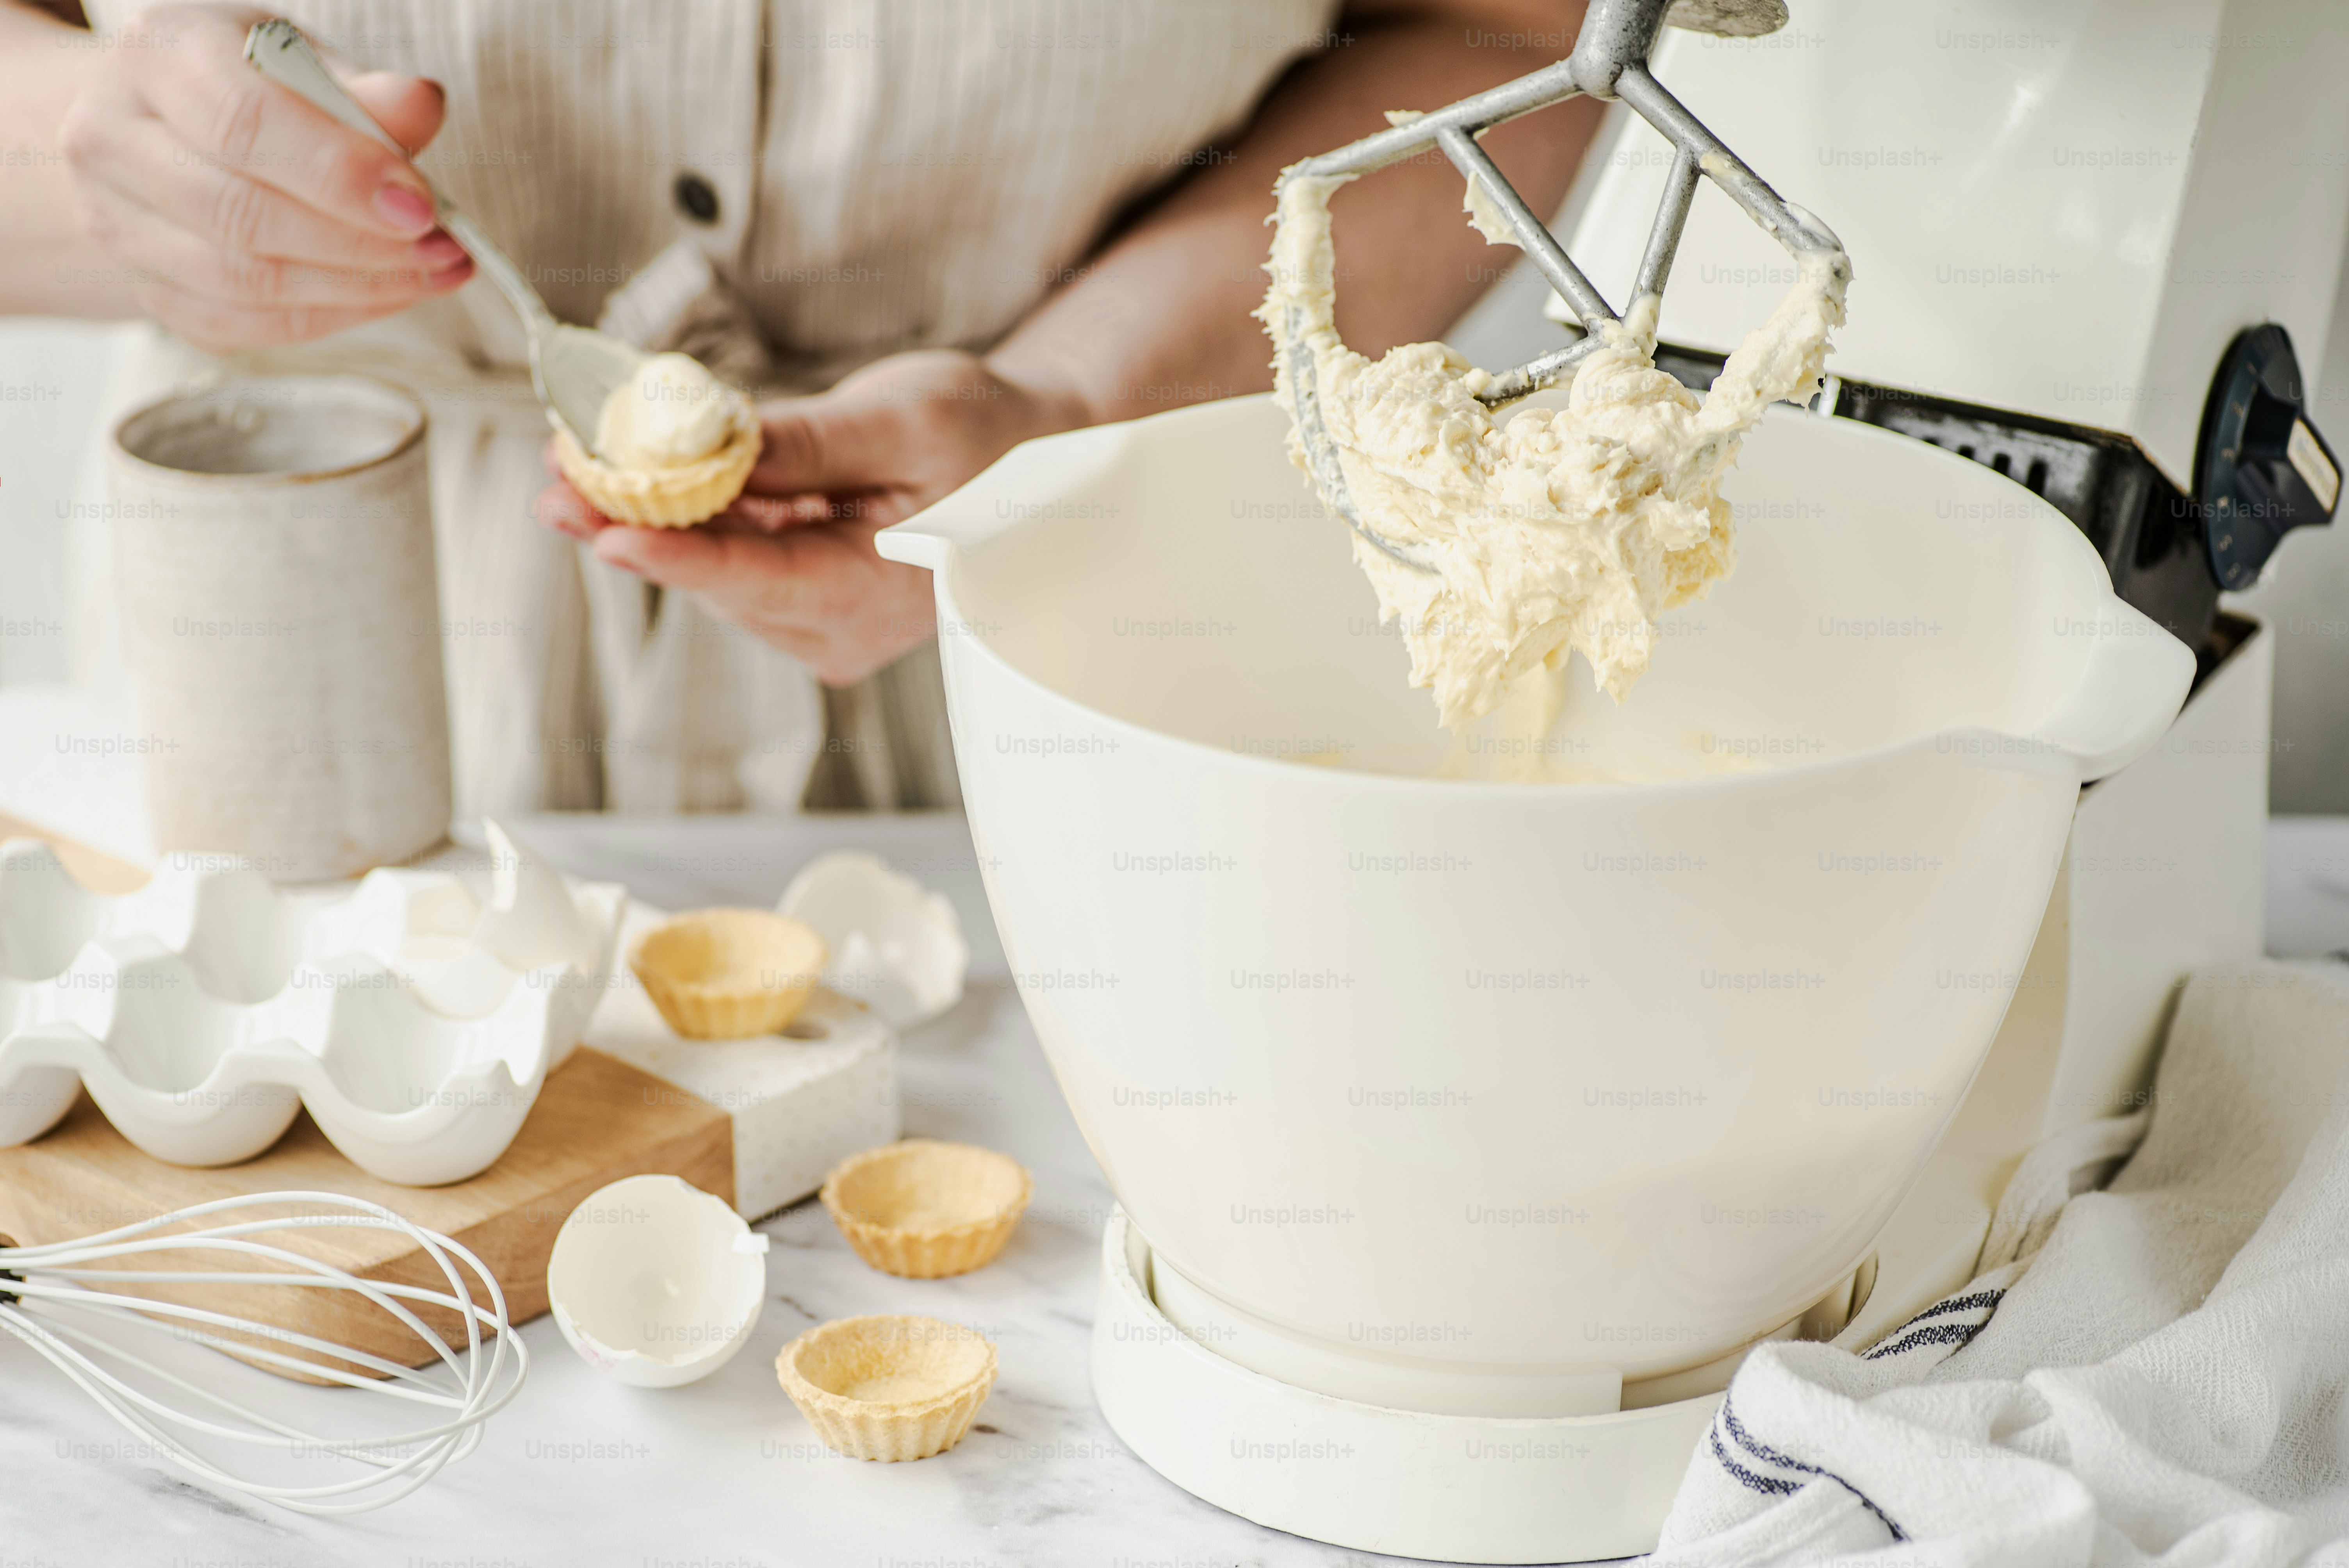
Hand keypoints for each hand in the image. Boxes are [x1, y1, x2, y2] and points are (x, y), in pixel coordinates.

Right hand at [56, 3, 469, 348]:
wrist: (161, 123)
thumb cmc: (245, 81)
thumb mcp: (300, 57)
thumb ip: (358, 89)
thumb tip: (420, 106)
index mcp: (156, 56)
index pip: (244, 124)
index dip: (339, 173)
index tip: (420, 206)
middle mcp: (112, 139)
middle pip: (241, 216)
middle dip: (360, 245)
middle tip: (444, 248)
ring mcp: (116, 222)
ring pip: (243, 283)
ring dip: (357, 290)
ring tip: (433, 273)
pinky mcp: (146, 287)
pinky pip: (244, 325)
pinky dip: (330, 318)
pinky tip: (388, 295)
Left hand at [535, 350, 1091, 684]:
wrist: (1037, 459)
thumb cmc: (990, 436)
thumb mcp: (908, 419)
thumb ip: (809, 443)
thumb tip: (709, 448)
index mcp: (883, 593)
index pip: (758, 578)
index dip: (674, 553)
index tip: (600, 527)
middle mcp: (847, 629)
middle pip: (721, 579)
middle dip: (635, 519)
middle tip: (555, 466)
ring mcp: (828, 625)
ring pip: (719, 573)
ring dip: (652, 516)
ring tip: (578, 460)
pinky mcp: (812, 603)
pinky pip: (737, 562)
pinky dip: (691, 518)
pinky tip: (632, 476)